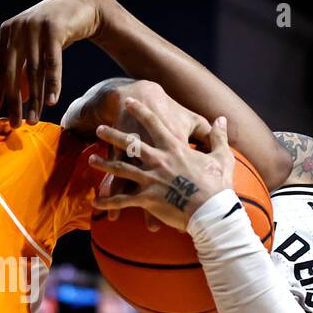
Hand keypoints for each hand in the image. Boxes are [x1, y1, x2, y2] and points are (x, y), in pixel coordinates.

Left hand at [0, 0, 106, 126]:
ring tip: (33, 120)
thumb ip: (24, 69)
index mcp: (7, 33)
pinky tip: (53, 102)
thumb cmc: (57, 30)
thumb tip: (19, 97)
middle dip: (13, 101)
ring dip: (34, 99)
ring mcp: (34, 27)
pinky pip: (52, 63)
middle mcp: (17, 28)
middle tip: (15, 124)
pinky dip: (52, 84)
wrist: (84, 5)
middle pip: (11, 72)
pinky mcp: (53, 28)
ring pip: (32, 71)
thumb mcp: (35, 48)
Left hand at [90, 94, 233, 231]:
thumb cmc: (218, 185)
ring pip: (120, 168)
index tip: (128, 100)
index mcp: (174, 148)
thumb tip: (221, 120)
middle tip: (99, 129)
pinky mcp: (146, 199)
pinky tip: (95, 201)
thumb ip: (217, 136)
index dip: (139, 110)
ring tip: (91, 160)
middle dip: (113, 135)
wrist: (212, 212)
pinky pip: (122, 200)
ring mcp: (150, 179)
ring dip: (104, 164)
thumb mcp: (221, 156)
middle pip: (130, 143)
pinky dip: (108, 201)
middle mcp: (158, 160)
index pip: (153, 123)